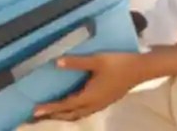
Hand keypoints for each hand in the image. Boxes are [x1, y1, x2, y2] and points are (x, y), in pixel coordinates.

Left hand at [32, 53, 147, 121]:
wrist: (141, 69)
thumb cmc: (119, 63)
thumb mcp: (97, 60)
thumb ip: (77, 62)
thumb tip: (56, 62)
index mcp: (90, 96)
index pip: (65, 105)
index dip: (49, 108)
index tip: (35, 111)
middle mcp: (93, 104)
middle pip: (70, 115)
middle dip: (53, 116)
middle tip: (37, 116)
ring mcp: (100, 104)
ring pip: (78, 115)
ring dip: (64, 116)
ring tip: (51, 114)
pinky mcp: (105, 101)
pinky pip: (85, 112)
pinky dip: (74, 112)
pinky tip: (72, 106)